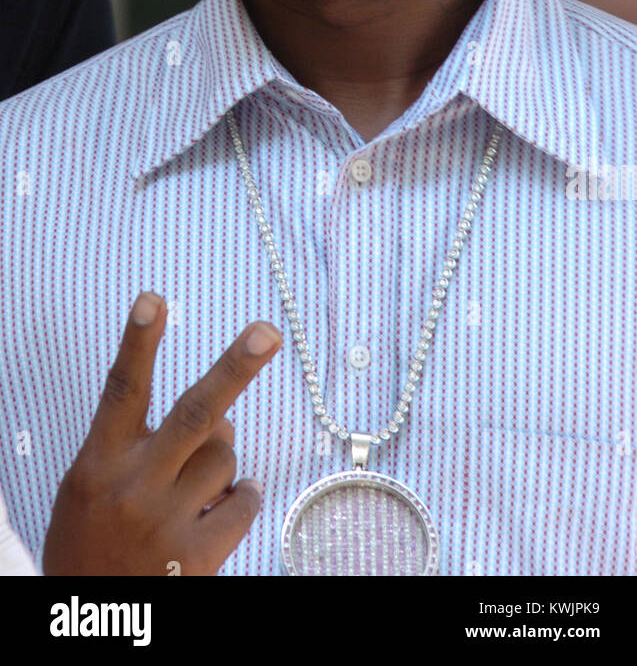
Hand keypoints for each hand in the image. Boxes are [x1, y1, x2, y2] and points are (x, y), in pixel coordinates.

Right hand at [42, 292, 281, 574]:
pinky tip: (220, 509)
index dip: (138, 341)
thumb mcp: (92, 484)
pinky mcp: (197, 556)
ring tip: (194, 488)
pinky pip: (243, 503)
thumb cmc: (93, 539)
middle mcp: (134, 486)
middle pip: (195, 413)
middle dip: (235, 368)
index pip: (122, 390)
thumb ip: (143, 444)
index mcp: (100, 462)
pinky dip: (240, 498)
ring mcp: (166, 522)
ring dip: (221, 462)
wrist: (90, 616)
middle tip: (268, 332)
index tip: (153, 297)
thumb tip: (218, 416)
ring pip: (226, 456)